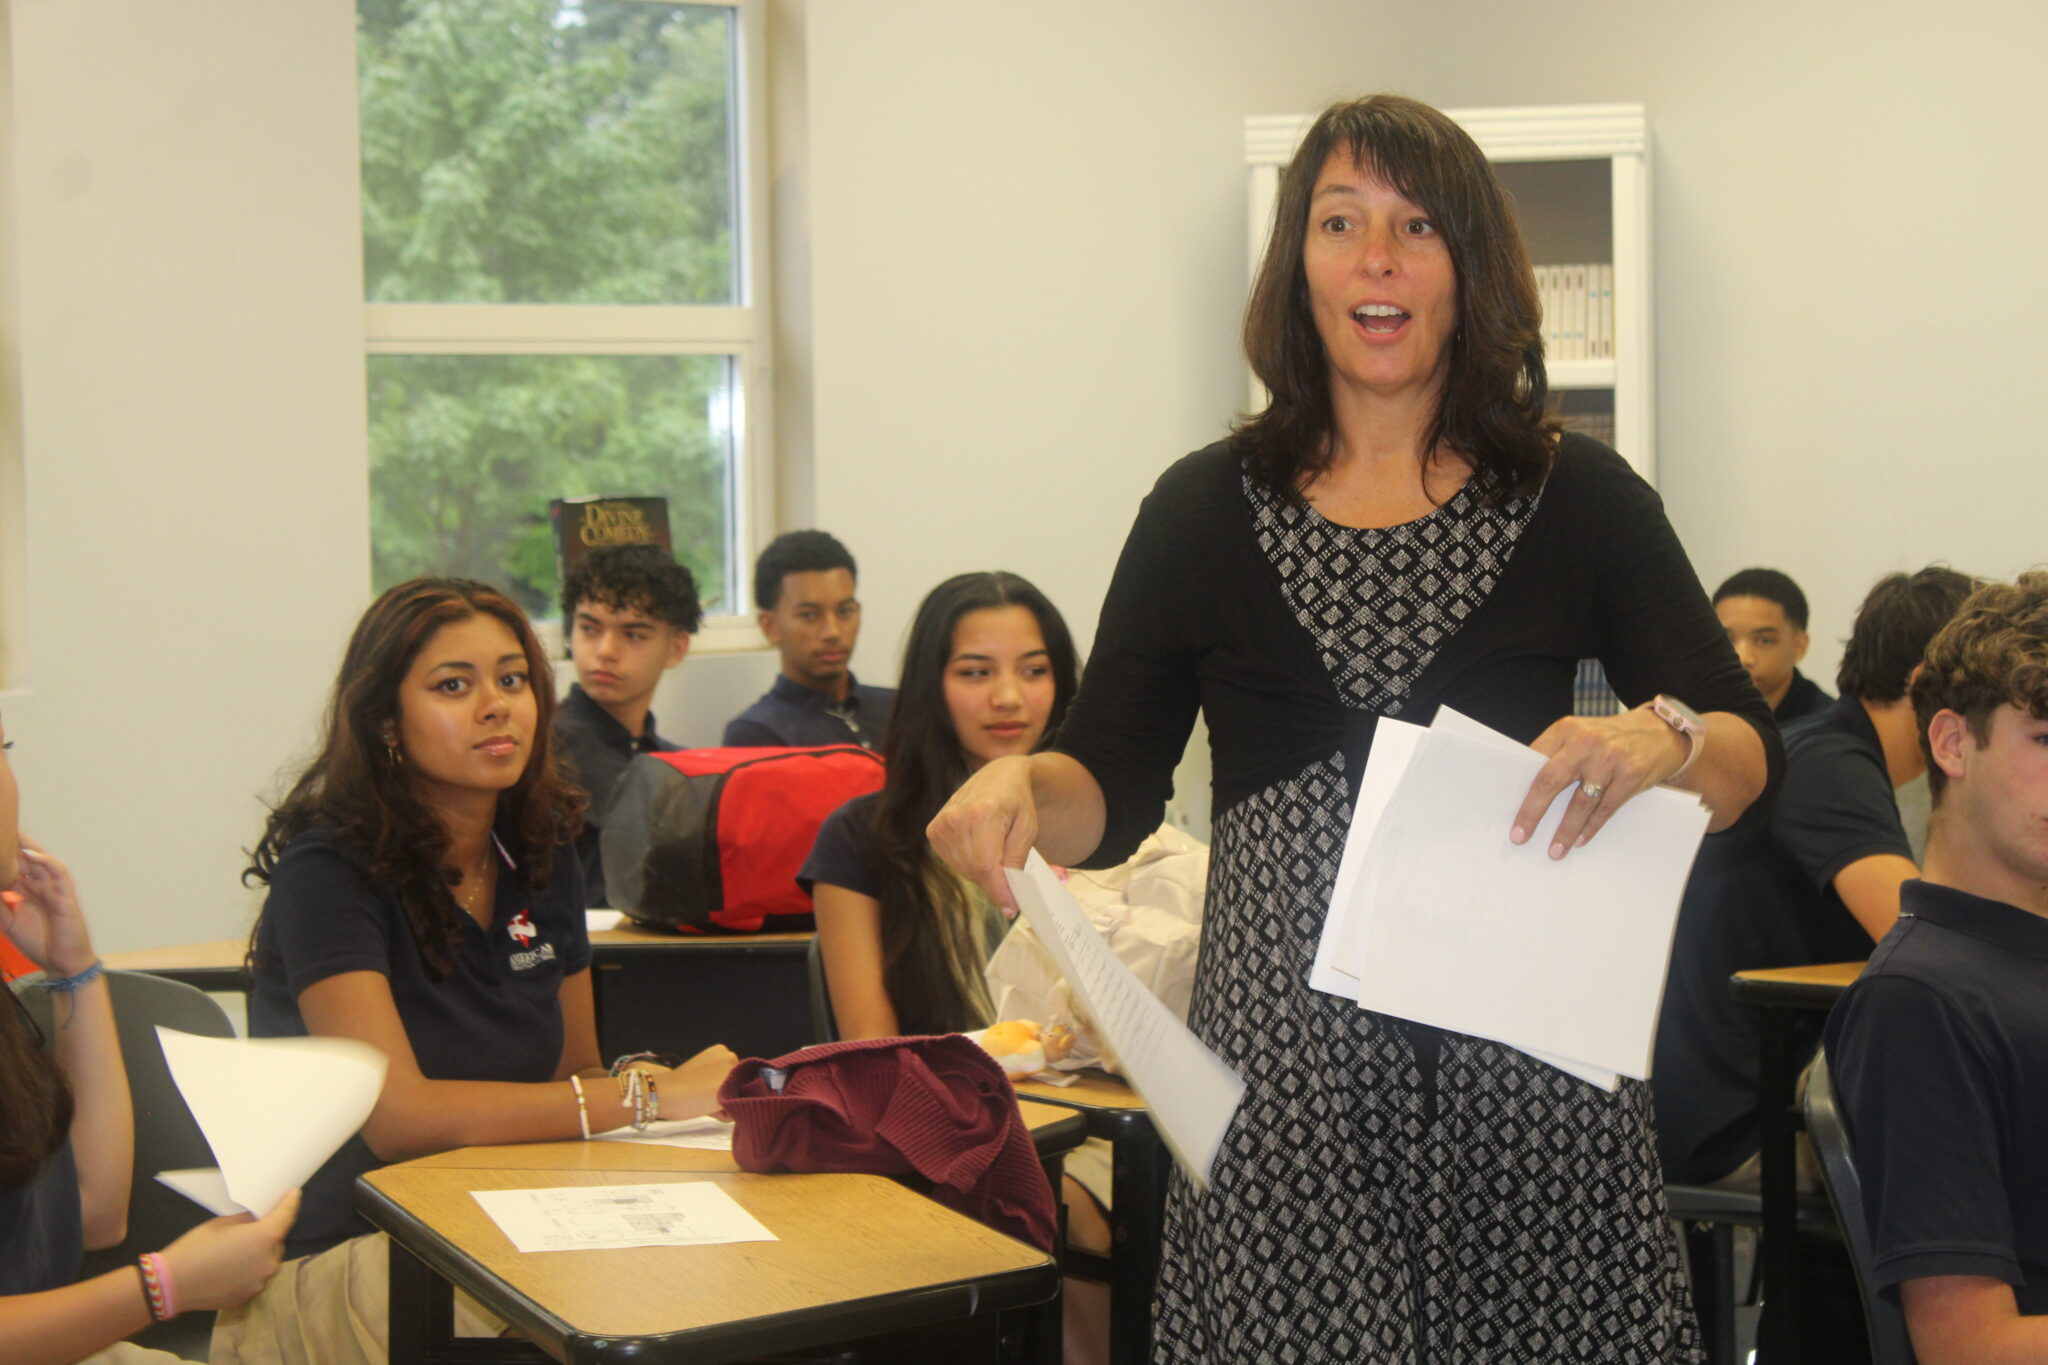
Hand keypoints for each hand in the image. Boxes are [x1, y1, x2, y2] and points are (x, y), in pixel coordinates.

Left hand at [0, 836, 95, 975]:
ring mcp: (55, 889)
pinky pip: (58, 873)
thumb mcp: (9, 923)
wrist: (63, 963)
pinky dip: (45, 861)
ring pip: (42, 861)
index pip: (15, 867)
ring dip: (28, 846)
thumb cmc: (40, 943)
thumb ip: (1, 904)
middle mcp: (41, 887)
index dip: (5, 856)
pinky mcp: (65, 896)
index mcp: (28, 892)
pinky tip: (31, 853)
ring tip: (13, 832)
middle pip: (27, 860)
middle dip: (14, 845)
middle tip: (2, 828)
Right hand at [157, 1189, 298, 1311]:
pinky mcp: (249, 1296)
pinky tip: (231, 1270)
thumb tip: (260, 1218)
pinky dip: (249, 1272)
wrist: (173, 1283)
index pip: (286, 1216)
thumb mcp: (224, 1223)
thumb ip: (248, 1220)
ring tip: (237, 1253)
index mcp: (265, 1238)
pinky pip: (256, 1278)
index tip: (294, 1194)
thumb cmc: (197, 1247)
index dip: (291, 1202)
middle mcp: (269, 1261)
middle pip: (276, 1242)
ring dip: (259, 1255)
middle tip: (252, 1230)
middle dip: (268, 1235)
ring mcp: (261, 1282)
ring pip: (267, 1262)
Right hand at [652, 1044, 737, 1121]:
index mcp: (722, 1050)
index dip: (717, 1087)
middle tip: (700, 1095)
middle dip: (722, 1096)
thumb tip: (735, 1095)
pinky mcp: (729, 1090)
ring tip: (702, 1101)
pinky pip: (733, 1112)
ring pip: (736, 1099)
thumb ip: (718, 1076)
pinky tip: (705, 1108)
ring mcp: (731, 1074)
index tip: (700, 1087)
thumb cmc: (677, 1086)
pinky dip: (721, 1115)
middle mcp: (731, 1058)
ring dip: (722, 1106)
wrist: (662, 1092)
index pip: (733, 1077)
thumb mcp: (702, 1071)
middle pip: (738, 1087)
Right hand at [926, 755, 1038, 912]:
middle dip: (995, 882)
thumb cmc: (1018, 803)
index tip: (1012, 907)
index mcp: (983, 813)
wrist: (998, 777)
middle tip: (1011, 879)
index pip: (986, 865)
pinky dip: (970, 863)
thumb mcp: (1027, 831)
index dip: (999, 890)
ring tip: (996, 853)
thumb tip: (1009, 899)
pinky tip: (980, 847)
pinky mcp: (933, 831)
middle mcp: (956, 818)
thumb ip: (1016, 864)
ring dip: (983, 872)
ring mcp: (941, 824)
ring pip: (964, 870)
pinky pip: (953, 862)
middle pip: (974, 870)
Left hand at [1509, 709, 1688, 858]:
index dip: (1518, 787)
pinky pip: (1605, 809)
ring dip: (1565, 830)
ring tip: (1554, 850)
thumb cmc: (1611, 738)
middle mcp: (1586, 742)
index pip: (1533, 760)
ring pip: (1580, 802)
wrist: (1661, 732)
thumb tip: (1526, 791)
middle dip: (1533, 812)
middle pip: (1551, 781)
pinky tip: (1579, 841)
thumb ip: (1557, 755)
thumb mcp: (1581, 735)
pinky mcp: (1631, 776)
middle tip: (1519, 837)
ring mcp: (1610, 759)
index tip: (1504, 810)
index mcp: (1566, 729)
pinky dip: (1590, 828)